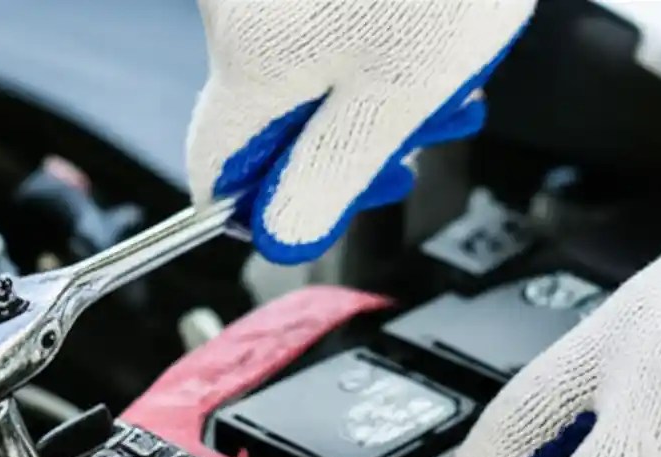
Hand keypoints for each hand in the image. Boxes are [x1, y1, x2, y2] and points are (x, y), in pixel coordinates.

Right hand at [187, 0, 533, 264]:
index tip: (317, 212)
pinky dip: (377, 45)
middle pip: (267, 116)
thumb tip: (281, 231)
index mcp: (251, 55)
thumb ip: (333, 171)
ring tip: (446, 82)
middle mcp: (240, 11)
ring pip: (305, 69)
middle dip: (344, 144)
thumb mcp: (399, 94)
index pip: (213, 168)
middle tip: (412, 142)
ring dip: (373, 94)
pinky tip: (432, 38)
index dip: (265, 208)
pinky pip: (325, 24)